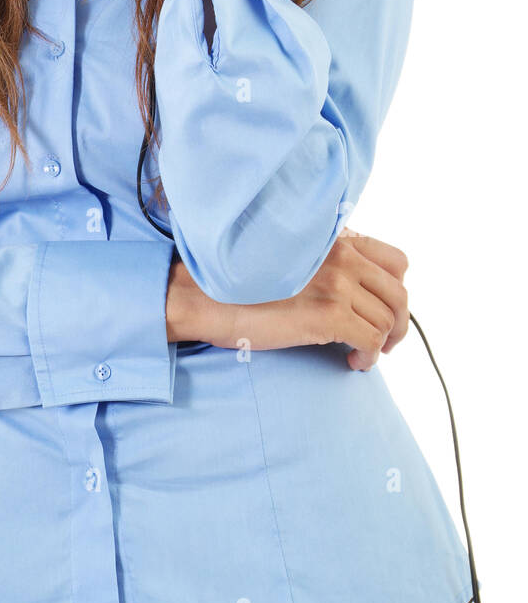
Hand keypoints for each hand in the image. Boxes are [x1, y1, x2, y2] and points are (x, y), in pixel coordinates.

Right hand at [165, 227, 409, 371]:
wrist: (204, 293)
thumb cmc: (238, 279)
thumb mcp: (288, 257)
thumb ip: (322, 260)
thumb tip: (350, 290)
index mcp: (334, 239)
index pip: (396, 260)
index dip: (395, 290)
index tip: (382, 310)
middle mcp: (342, 256)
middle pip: (399, 293)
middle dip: (398, 323)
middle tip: (384, 342)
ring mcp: (336, 283)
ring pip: (388, 320)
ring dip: (382, 344)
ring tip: (360, 355)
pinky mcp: (327, 314)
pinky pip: (371, 341)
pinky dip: (368, 357)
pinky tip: (351, 363)